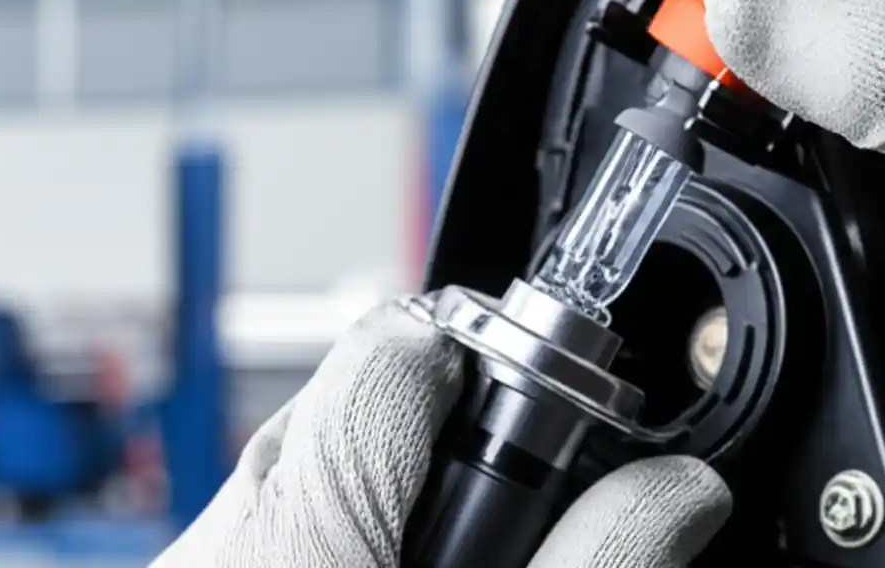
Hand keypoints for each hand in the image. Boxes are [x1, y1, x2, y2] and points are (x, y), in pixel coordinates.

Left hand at [150, 300, 730, 566]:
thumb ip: (591, 565)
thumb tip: (676, 490)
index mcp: (309, 516)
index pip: (407, 340)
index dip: (496, 363)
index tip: (549, 419)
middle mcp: (239, 516)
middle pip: (370, 391)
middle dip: (451, 438)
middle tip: (501, 527)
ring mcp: (209, 549)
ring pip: (331, 458)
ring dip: (401, 493)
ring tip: (446, 563)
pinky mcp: (214, 567)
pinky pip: (294, 512)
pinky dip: (353, 531)